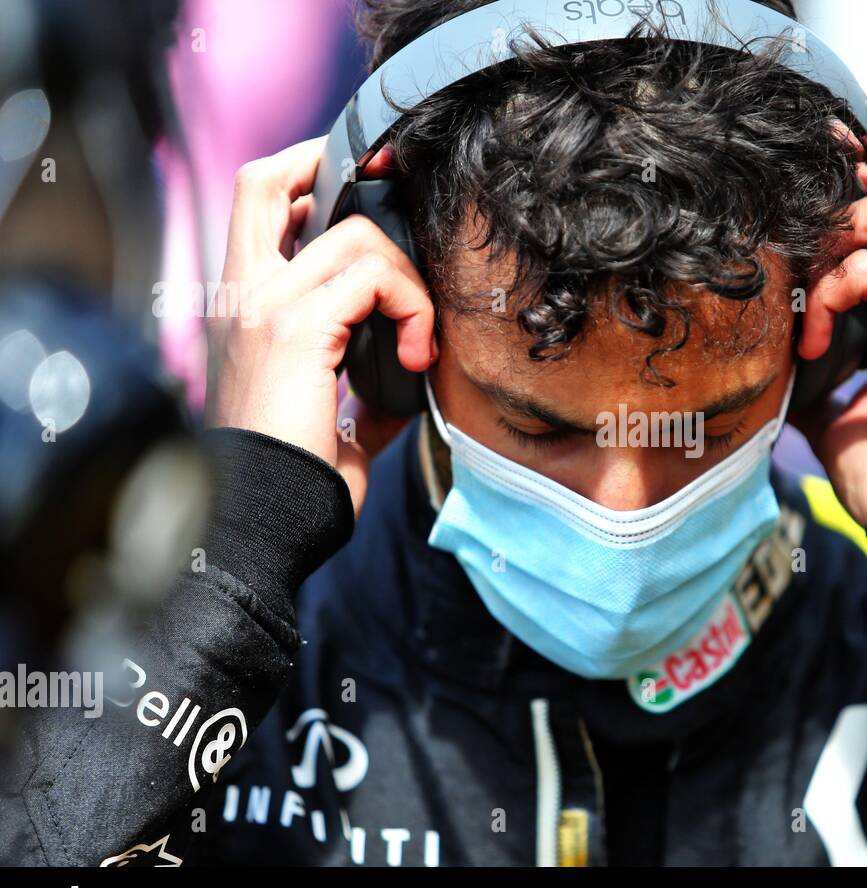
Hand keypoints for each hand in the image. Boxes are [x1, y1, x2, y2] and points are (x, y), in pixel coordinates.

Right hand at [207, 139, 434, 513]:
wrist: (260, 524)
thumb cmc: (292, 480)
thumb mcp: (329, 418)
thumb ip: (361, 387)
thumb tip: (406, 379)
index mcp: (238, 307)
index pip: (257, 200)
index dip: (309, 176)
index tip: (375, 203)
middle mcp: (238, 294)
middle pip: (271, 177)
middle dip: (342, 173)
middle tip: (398, 214)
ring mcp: (260, 305)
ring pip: (354, 233)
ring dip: (407, 280)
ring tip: (418, 341)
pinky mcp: (294, 329)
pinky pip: (373, 276)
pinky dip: (411, 305)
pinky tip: (415, 357)